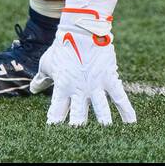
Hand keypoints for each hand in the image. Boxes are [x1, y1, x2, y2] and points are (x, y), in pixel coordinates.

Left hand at [30, 9, 135, 125]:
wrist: (82, 28)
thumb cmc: (62, 46)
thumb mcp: (48, 63)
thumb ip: (42, 78)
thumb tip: (33, 89)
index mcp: (62, 87)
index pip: (57, 112)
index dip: (55, 123)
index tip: (54, 132)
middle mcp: (79, 90)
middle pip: (79, 117)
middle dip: (78, 128)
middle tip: (79, 137)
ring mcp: (95, 85)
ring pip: (101, 110)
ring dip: (103, 123)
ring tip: (106, 134)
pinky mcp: (109, 78)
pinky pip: (119, 97)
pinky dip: (127, 110)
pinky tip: (132, 123)